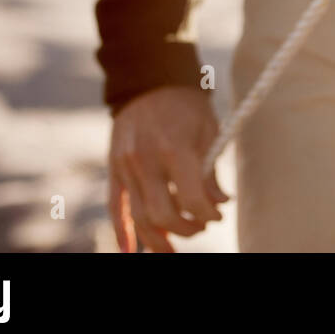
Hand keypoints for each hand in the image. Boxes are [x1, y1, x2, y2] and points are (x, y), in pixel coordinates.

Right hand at [108, 86, 227, 252]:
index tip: (218, 214)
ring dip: (159, 239)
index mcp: (174, 149)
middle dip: (187, 228)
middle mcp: (146, 160)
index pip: (192, 200)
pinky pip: (116, 208)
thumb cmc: (187, 105)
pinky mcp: (114, 169)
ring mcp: (126, 167)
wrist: (151, 81)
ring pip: (139, 219)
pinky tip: (132, 251)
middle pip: (163, 215)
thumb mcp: (209, 130)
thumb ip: (211, 170)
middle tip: (201, 226)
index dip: (208, 214)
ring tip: (175, 247)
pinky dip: (123, 233)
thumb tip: (220, 203)